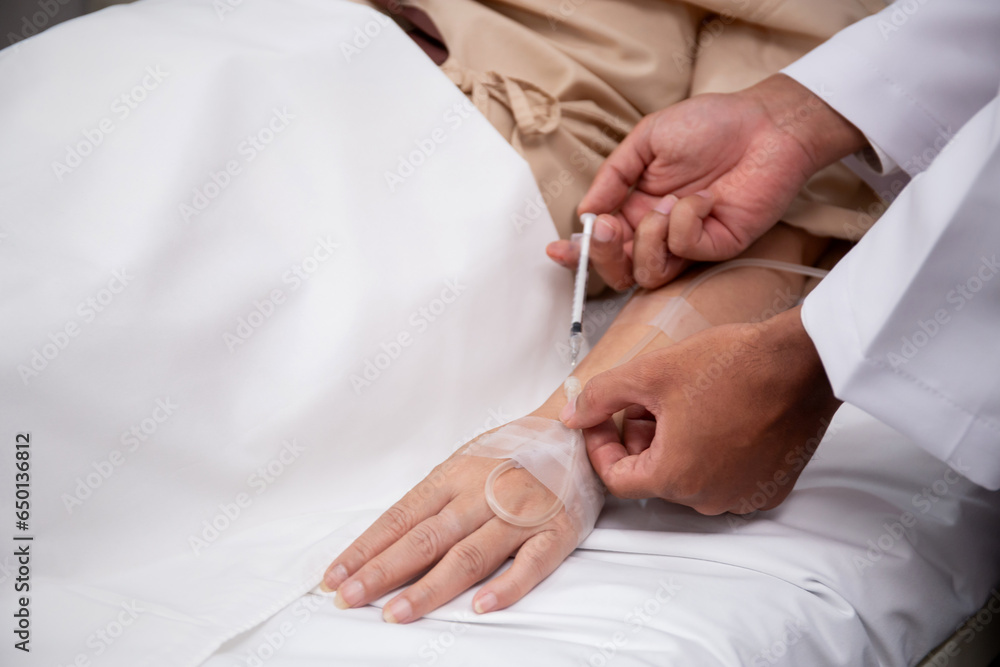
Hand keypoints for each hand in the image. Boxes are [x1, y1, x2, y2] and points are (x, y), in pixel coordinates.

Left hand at [321, 417, 581, 622]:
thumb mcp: (466, 461)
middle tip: (349, 598)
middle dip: (382, 571)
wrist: (578, 432)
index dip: (366, 548)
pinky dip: (507, 586)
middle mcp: (483, 493)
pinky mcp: (556, 532)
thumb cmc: (516, 451)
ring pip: (469, 554)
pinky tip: (480, 606)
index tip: (336, 576)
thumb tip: (387, 536)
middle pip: (425, 538)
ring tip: (397, 613)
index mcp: (455, 475)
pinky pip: (531, 563)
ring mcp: (519, 514)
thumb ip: (434, 498)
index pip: (400, 517)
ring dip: (430, 587)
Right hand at [546, 75, 864, 290]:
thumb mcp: (647, 140)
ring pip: (647, 273)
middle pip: (618, 270)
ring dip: (649, 238)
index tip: (559, 249)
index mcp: (636, 208)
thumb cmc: (710, 125)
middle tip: (610, 226)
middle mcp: (658, 232)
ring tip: (668, 203)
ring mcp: (687, 244)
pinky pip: (684, 251)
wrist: (766, 124)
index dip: (577, 253)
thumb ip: (613, 176)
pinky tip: (706, 197)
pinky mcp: (717, 247)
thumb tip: (585, 211)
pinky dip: (687, 222)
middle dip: (604, 254)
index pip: (601, 243)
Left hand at [560, 306, 841, 514]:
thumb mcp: (650, 373)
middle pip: (652, 475)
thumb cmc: (731, 365)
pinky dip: (710, 449)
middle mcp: (710, 498)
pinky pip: (725, 474)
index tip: (600, 415)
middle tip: (645, 397)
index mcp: (675, 479)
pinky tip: (717, 411)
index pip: (616, 478)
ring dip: (673, 442)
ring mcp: (745, 495)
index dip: (600, 443)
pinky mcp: (772, 485)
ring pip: (688, 474)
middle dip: (639, 436)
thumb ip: (600, 397)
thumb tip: (572, 415)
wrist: (804, 360)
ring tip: (683, 398)